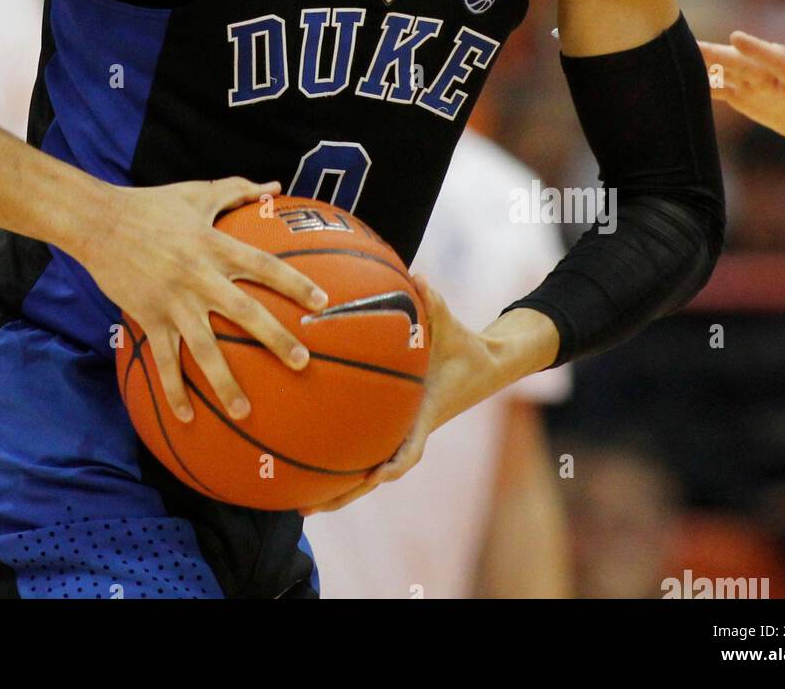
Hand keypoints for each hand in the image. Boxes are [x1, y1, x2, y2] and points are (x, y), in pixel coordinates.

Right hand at [81, 177, 328, 423]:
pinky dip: (174, 390)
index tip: (321, 303)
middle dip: (276, 339)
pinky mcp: (148, 318)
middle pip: (245, 313)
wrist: (99, 221)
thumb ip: (238, 190)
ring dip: (224, 382)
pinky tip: (186, 418)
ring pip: (204, 348)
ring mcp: (173, 301)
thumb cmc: (152, 204)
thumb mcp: (197, 193)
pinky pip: (163, 360)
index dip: (294, 283)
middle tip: (303, 362)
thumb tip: (274, 186)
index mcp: (214, 245)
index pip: (264, 266)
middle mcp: (198, 276)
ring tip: (244, 411)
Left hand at [299, 273, 494, 515]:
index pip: (410, 447)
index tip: (375, 476)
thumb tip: (418, 276)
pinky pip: (363, 448)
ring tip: (299, 505)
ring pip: (366, 470)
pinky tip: (307, 463)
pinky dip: (340, 459)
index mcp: (425, 413)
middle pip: (375, 474)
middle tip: (309, 509)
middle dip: (344, 493)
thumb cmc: (463, 343)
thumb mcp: (451, 322)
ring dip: (336, 488)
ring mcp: (399, 432)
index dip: (394, 463)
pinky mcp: (393, 426)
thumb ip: (434, 300)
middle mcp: (408, 430)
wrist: (485, 364)